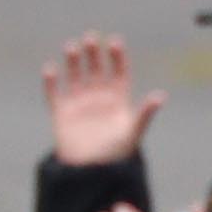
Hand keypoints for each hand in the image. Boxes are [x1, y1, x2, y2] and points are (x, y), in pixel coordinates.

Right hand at [44, 30, 167, 168]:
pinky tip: (50, 69)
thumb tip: (160, 96)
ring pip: (76, 76)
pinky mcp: (61, 113)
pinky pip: (55, 93)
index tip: (115, 42)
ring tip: (71, 46)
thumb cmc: (116, 154)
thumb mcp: (133, 132)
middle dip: (93, 53)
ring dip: (73, 61)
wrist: (91, 173)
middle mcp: (99, 97)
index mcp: (118, 99)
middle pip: (96, 69)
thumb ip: (145, 114)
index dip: (117, 56)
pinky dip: (51, 82)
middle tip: (91, 37)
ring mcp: (79, 103)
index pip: (118, 72)